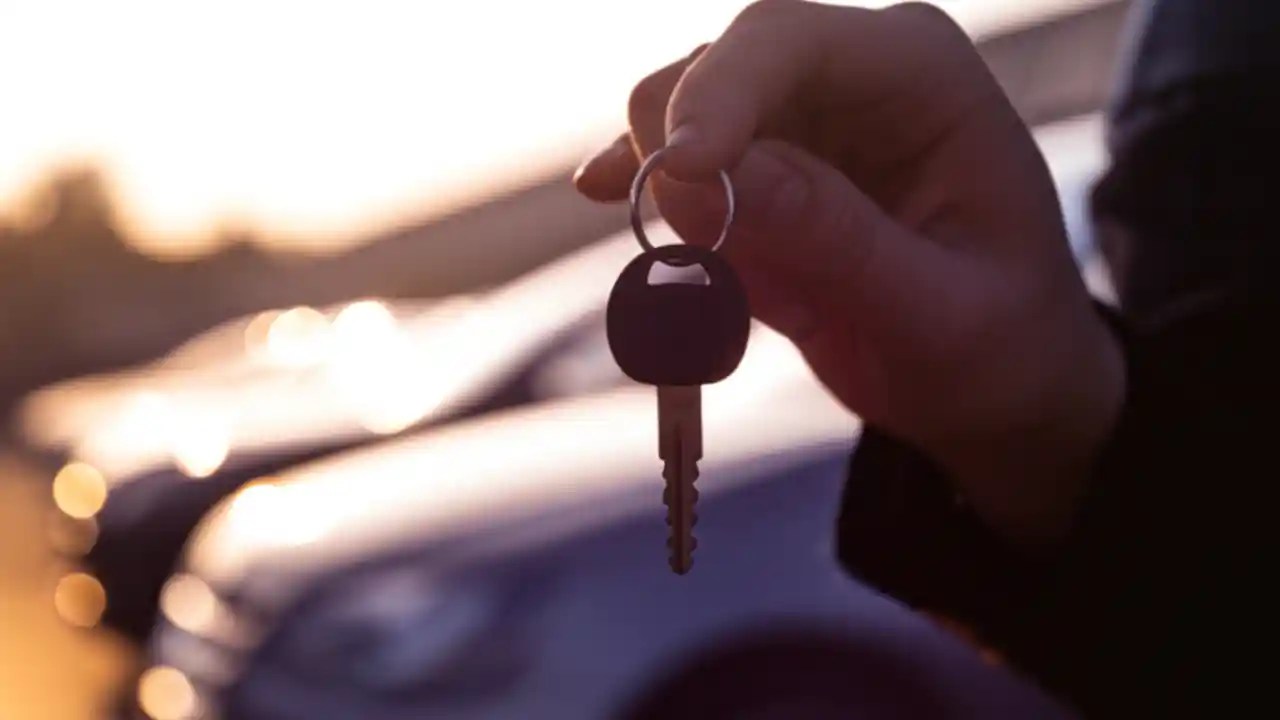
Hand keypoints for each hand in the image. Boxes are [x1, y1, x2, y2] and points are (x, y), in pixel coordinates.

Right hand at [574, 1, 1123, 546]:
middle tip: (696, 258)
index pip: (787, 41)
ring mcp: (794, 121)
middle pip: (710, 69)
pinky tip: (605, 203)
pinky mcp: (756, 174)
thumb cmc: (997, 345)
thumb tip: (711, 176)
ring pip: (673, 117)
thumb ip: (836, 240)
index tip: (677, 172)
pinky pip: (673, 168)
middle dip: (678, 154)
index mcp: (921, 74)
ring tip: (720, 291)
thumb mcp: (938, 311)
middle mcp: (848, 75)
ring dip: (664, 196)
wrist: (995, 383)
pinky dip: (646, 198)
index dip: (717, 94)